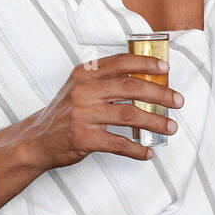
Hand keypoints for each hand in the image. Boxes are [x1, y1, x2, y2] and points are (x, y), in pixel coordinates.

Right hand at [23, 53, 182, 168]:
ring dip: (155, 122)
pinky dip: (136, 149)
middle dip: (160, 94)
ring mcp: (83, 115)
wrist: (37, 140)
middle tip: (178, 101)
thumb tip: (149, 79)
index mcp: (85, 74)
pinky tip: (147, 152)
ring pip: (130, 115)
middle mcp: (83, 91)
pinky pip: (118, 143)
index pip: (121, 62)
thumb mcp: (80, 87)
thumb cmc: (66, 112)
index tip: (166, 67)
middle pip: (131, 87)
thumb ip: (106, 80)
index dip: (146, 63)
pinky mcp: (83, 138)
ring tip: (171, 127)